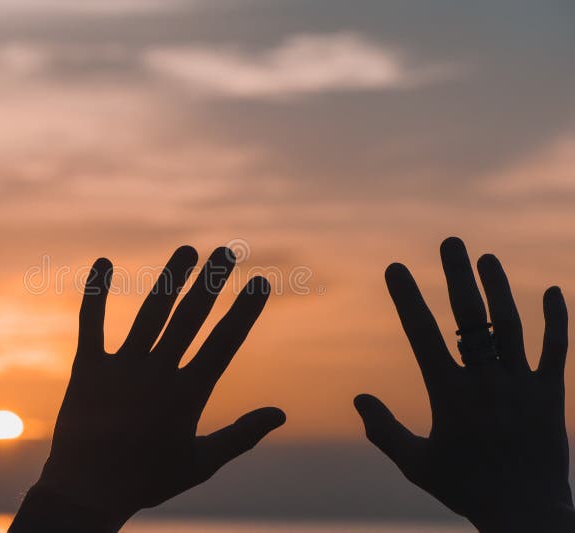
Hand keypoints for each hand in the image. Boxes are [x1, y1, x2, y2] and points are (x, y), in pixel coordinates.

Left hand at [10, 246, 284, 531]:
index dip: (244, 311)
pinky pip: (91, 323)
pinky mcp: (89, 367)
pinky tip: (103, 262)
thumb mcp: (202, 462)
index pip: (224, 343)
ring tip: (188, 250)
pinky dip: (96, 293)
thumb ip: (241, 435)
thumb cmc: (148, 480)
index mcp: (188, 394)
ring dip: (171, 278)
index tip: (260, 282)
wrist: (86, 491)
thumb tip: (280, 414)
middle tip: (228, 251)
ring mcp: (122, 367)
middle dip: (212, 282)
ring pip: (152, 313)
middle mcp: (157, 373)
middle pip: (191, 318)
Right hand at [355, 237, 573, 531]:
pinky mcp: (551, 395)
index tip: (394, 267)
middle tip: (450, 241)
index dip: (406, 297)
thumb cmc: (466, 488)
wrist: (527, 513)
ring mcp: (522, 386)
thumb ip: (383, 430)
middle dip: (457, 275)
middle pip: (471, 318)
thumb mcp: (416, 464)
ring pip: (512, 326)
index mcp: (450, 394)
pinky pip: (556, 350)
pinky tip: (551, 291)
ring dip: (498, 288)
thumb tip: (358, 398)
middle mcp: (487, 382)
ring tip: (486, 257)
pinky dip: (555, 319)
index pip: (421, 334)